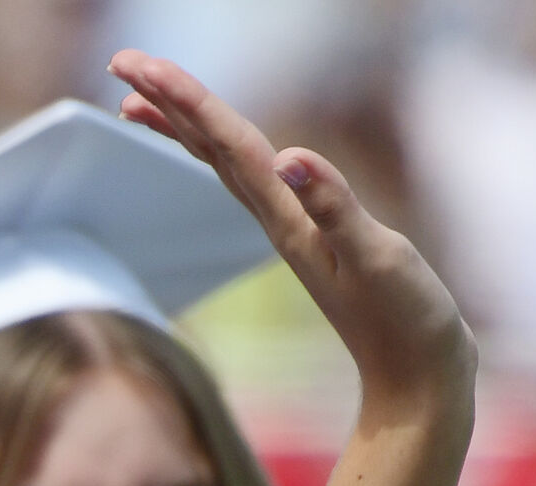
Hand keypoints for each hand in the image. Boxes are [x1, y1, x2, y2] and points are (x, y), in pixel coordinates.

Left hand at [109, 51, 475, 427]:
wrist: (413, 376)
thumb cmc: (403, 318)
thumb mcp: (376, 256)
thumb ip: (334, 207)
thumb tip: (288, 159)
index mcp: (285, 216)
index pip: (225, 143)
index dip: (184, 99)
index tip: (136, 67)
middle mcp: (276, 218)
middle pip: (210, 146)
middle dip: (167, 100)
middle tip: (122, 60)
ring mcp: (289, 227)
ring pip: (223, 163)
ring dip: (184, 126)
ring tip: (137, 99)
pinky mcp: (308, 235)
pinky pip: (252, 182)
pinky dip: (226, 155)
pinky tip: (223, 147)